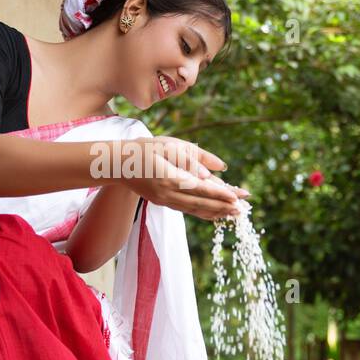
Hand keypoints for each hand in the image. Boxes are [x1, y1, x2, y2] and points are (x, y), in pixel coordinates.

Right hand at [125, 136, 248, 220]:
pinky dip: (203, 212)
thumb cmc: (143, 150)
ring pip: (195, 210)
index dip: (220, 194)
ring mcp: (165, 201)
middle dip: (223, 207)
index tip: (237, 198)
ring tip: (233, 214)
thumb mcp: (169, 145)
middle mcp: (168, 195)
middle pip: (201, 204)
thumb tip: (216, 169)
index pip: (201, 189)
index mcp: (170, 179)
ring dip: (216, 212)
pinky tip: (215, 213)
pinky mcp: (163, 202)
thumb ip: (194, 156)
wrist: (117, 164)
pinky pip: (188, 210)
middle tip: (242, 211)